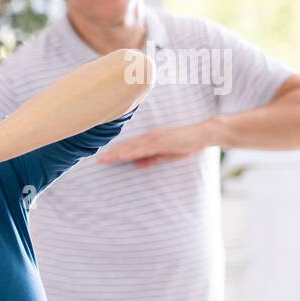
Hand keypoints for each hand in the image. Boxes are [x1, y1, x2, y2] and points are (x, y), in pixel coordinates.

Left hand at [95, 122, 214, 168]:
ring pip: (132, 147)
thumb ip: (151, 159)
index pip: (128, 147)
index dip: (114, 153)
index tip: (102, 159)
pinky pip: (144, 148)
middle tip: (97, 161)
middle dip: (111, 153)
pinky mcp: (162, 141)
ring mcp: (155, 138)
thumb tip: (136, 165)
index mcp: (148, 139)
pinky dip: (132, 152)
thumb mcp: (165, 155)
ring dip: (118, 153)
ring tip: (105, 159)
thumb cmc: (185, 144)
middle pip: (126, 146)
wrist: (202, 135)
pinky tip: (123, 156)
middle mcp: (149, 136)